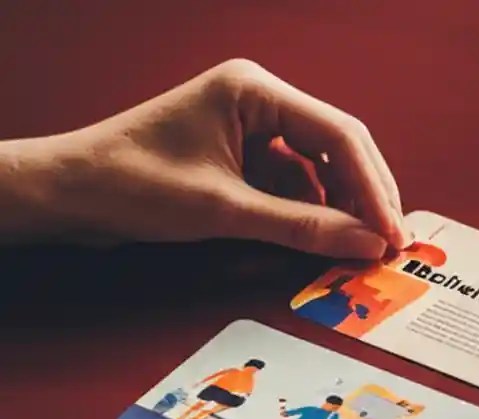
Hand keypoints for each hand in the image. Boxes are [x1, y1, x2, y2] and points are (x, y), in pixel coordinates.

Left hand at [3, 59, 403, 258]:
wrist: (68, 194)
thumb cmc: (131, 184)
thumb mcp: (225, 211)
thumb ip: (302, 227)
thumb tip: (366, 243)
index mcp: (254, 90)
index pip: (338, 136)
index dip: (373, 189)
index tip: (392, 233)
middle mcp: (259, 100)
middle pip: (338, 148)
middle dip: (365, 198)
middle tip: (390, 244)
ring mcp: (252, 127)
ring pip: (320, 170)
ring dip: (339, 209)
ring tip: (356, 248)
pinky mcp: (243, 156)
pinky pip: (294, 184)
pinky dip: (310, 214)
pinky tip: (320, 240)